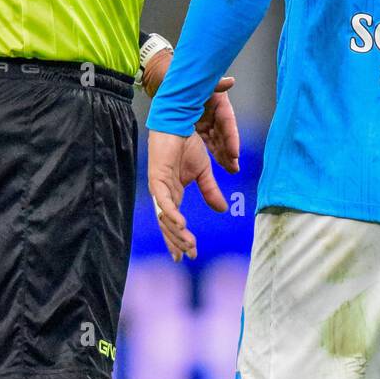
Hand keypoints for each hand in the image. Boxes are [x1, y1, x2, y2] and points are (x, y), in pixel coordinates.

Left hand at [148, 130, 227, 261]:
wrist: (178, 123)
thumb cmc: (186, 145)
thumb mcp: (204, 172)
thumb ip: (210, 191)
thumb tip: (222, 209)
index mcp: (173, 194)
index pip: (174, 223)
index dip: (180, 239)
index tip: (189, 255)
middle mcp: (163, 194)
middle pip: (167, 225)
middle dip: (177, 241)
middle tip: (189, 255)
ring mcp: (159, 187)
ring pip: (164, 216)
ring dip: (176, 232)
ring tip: (188, 244)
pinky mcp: (157, 178)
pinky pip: (163, 201)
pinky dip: (171, 214)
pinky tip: (180, 225)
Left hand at [196, 79, 239, 173]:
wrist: (170, 83)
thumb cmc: (187, 81)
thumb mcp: (201, 81)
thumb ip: (217, 82)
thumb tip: (230, 81)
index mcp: (218, 101)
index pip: (227, 121)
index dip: (232, 137)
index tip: (235, 152)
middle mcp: (215, 112)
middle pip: (224, 134)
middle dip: (230, 151)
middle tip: (234, 167)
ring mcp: (208, 120)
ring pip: (218, 140)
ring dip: (224, 154)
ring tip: (231, 168)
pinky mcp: (201, 127)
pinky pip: (209, 141)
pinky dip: (215, 151)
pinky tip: (220, 163)